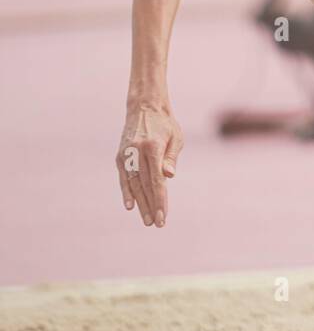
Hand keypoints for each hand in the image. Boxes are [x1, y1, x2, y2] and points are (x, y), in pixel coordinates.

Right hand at [115, 102, 183, 226]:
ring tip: (147, 220)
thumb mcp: (176, 137)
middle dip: (150, 206)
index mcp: (152, 147)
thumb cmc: (165, 124)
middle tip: (156, 224)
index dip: (160, 200)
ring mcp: (126, 154)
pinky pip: (124, 177)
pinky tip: (130, 205)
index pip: (156, 180)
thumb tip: (169, 177)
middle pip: (144, 185)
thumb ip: (171, 157)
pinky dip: (126, 192)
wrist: (144, 107)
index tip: (163, 216)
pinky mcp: (120, 156)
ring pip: (132, 184)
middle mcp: (136, 151)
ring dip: (140, 203)